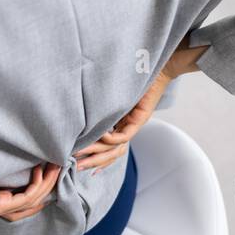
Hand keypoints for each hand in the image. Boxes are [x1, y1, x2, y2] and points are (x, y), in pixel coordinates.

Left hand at [0, 160, 61, 221]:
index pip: (23, 197)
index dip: (39, 184)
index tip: (47, 167)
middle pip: (34, 199)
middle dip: (49, 182)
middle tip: (59, 164)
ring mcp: (1, 208)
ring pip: (35, 198)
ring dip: (48, 181)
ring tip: (57, 165)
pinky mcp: (0, 206)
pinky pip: (28, 196)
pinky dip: (38, 184)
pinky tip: (42, 170)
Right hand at [75, 36, 206, 171]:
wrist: (157, 66)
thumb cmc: (134, 75)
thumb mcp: (112, 94)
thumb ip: (100, 104)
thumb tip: (79, 107)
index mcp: (122, 124)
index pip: (109, 147)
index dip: (96, 157)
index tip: (79, 164)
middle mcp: (128, 128)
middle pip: (111, 153)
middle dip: (93, 161)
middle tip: (77, 168)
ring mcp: (134, 125)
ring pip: (116, 149)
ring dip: (98, 154)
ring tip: (81, 156)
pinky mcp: (139, 119)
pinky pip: (123, 136)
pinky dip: (109, 139)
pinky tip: (99, 136)